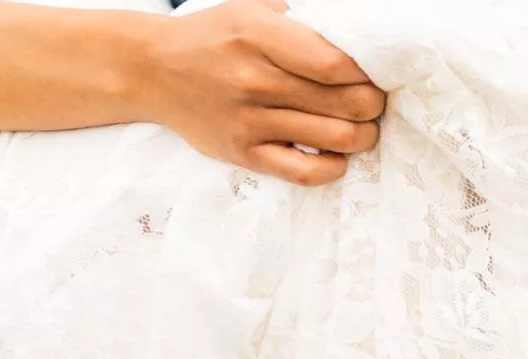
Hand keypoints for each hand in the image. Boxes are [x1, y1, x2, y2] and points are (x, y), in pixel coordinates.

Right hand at [136, 0, 385, 185]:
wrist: (154, 70)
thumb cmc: (215, 38)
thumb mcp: (253, 10)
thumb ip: (303, 21)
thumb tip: (360, 36)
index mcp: (259, 35)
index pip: (337, 64)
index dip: (368, 73)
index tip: (373, 73)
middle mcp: (254, 79)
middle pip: (347, 103)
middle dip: (373, 105)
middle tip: (372, 102)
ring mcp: (248, 120)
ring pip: (336, 138)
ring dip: (363, 136)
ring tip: (361, 127)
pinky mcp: (244, 154)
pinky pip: (306, 173)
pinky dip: (334, 167)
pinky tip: (335, 154)